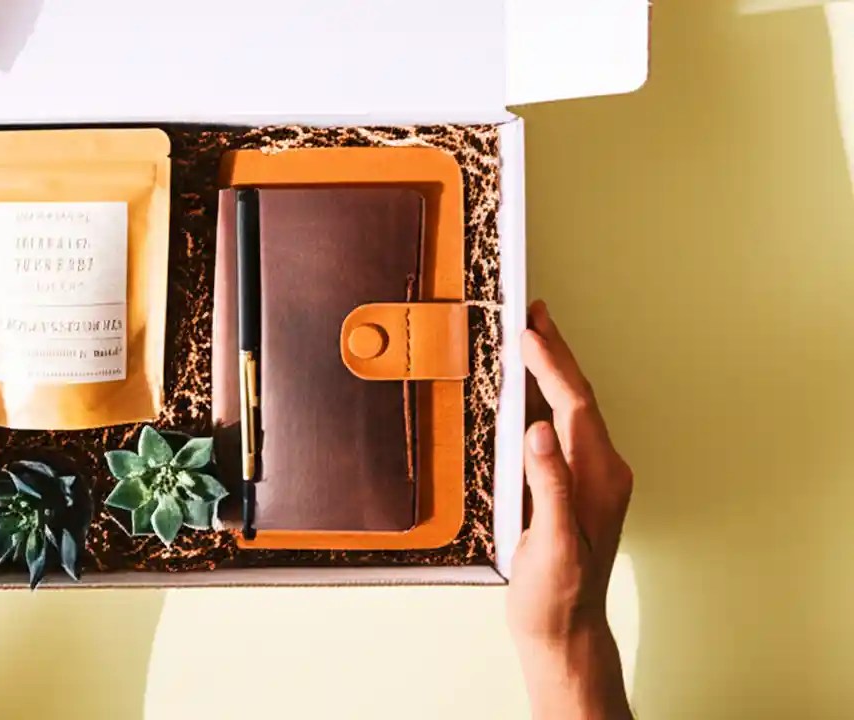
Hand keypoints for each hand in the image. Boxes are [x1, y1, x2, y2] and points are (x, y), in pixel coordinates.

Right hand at [507, 300, 632, 719]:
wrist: (565, 629)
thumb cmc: (557, 592)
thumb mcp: (550, 542)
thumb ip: (547, 484)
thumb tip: (538, 429)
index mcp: (599, 478)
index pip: (574, 405)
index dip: (551, 365)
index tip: (528, 332)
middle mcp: (602, 472)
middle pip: (580, 398)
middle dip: (557, 353)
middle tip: (536, 313)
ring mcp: (591, 479)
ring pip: (573, 409)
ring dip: (554, 371)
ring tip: (535, 338)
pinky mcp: (575, 487)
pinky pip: (565, 428)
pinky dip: (547, 399)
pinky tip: (531, 392)